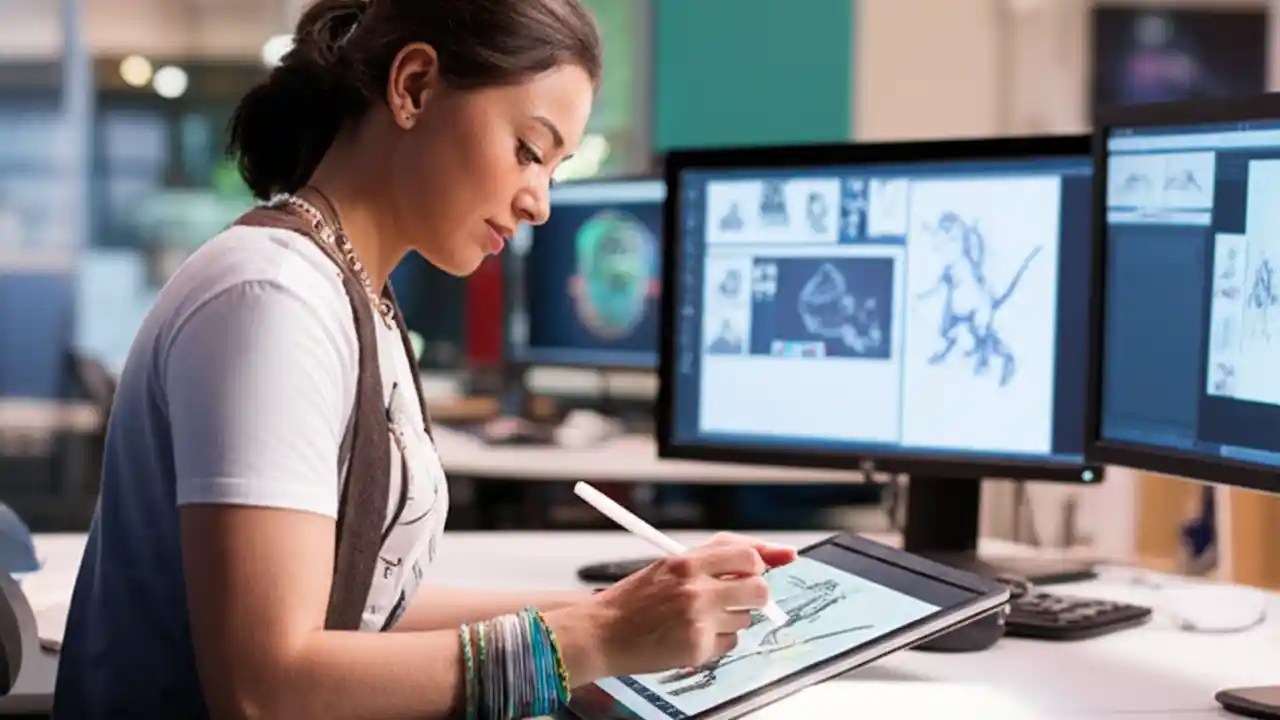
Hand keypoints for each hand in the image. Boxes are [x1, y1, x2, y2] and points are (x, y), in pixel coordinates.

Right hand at [582, 534, 797, 678]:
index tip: (765, 567)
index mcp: (686, 562)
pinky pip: (729, 644)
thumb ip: (713, 557)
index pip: (746, 556)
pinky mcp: (698, 648)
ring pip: (744, 620)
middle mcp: (695, 590)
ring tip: (698, 619)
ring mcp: (698, 621)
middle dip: (755, 596)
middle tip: (737, 598)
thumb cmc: (633, 600)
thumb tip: (772, 556)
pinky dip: (717, 642)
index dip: (759, 562)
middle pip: (758, 590)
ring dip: (731, 621)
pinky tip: (691, 637)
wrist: (601, 633)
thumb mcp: (669, 565)